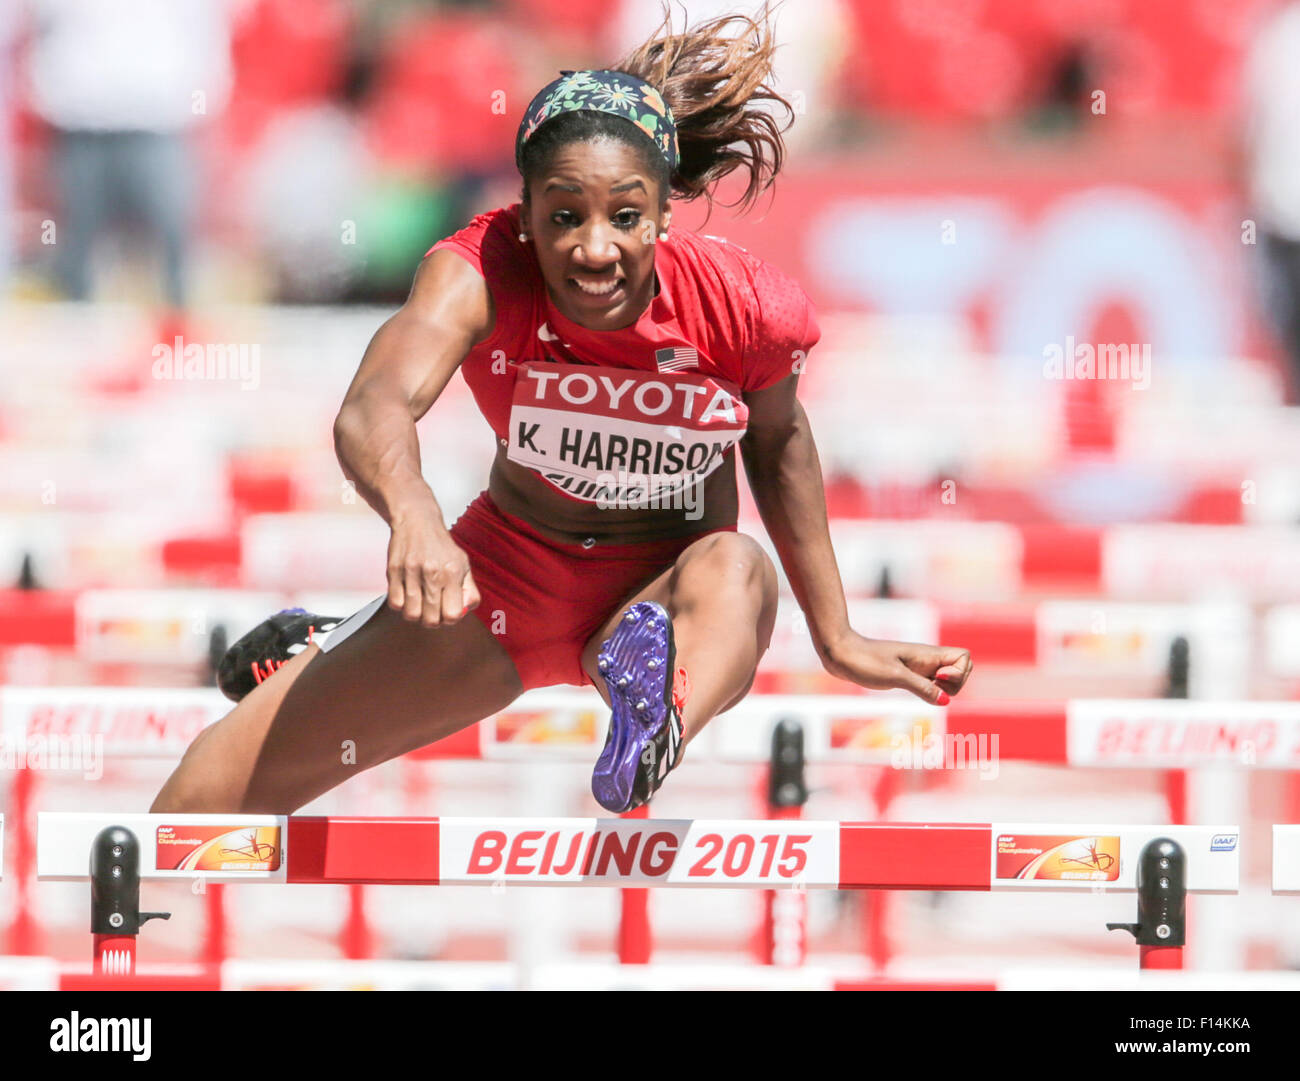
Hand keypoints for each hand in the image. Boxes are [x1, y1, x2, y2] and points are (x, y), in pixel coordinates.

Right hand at [386, 504, 479, 626]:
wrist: (417, 520)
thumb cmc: (441, 546)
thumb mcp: (463, 564)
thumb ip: (469, 589)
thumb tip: (465, 611)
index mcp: (453, 572)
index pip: (452, 614)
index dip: (450, 618)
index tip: (447, 611)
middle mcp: (433, 573)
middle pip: (431, 619)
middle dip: (433, 620)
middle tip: (432, 610)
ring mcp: (411, 572)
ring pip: (411, 614)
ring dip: (416, 614)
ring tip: (419, 604)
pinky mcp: (393, 570)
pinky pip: (394, 603)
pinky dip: (400, 605)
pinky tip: (406, 595)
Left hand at [822, 630, 972, 704]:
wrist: (841, 654)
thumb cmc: (864, 661)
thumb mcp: (894, 677)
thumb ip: (922, 688)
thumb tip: (946, 701)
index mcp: (927, 654)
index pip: (964, 658)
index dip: (959, 672)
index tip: (936, 678)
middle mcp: (926, 660)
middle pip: (961, 670)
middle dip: (955, 683)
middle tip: (930, 686)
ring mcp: (918, 667)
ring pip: (947, 679)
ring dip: (942, 690)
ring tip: (919, 690)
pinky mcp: (908, 674)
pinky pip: (931, 684)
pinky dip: (929, 691)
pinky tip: (913, 693)